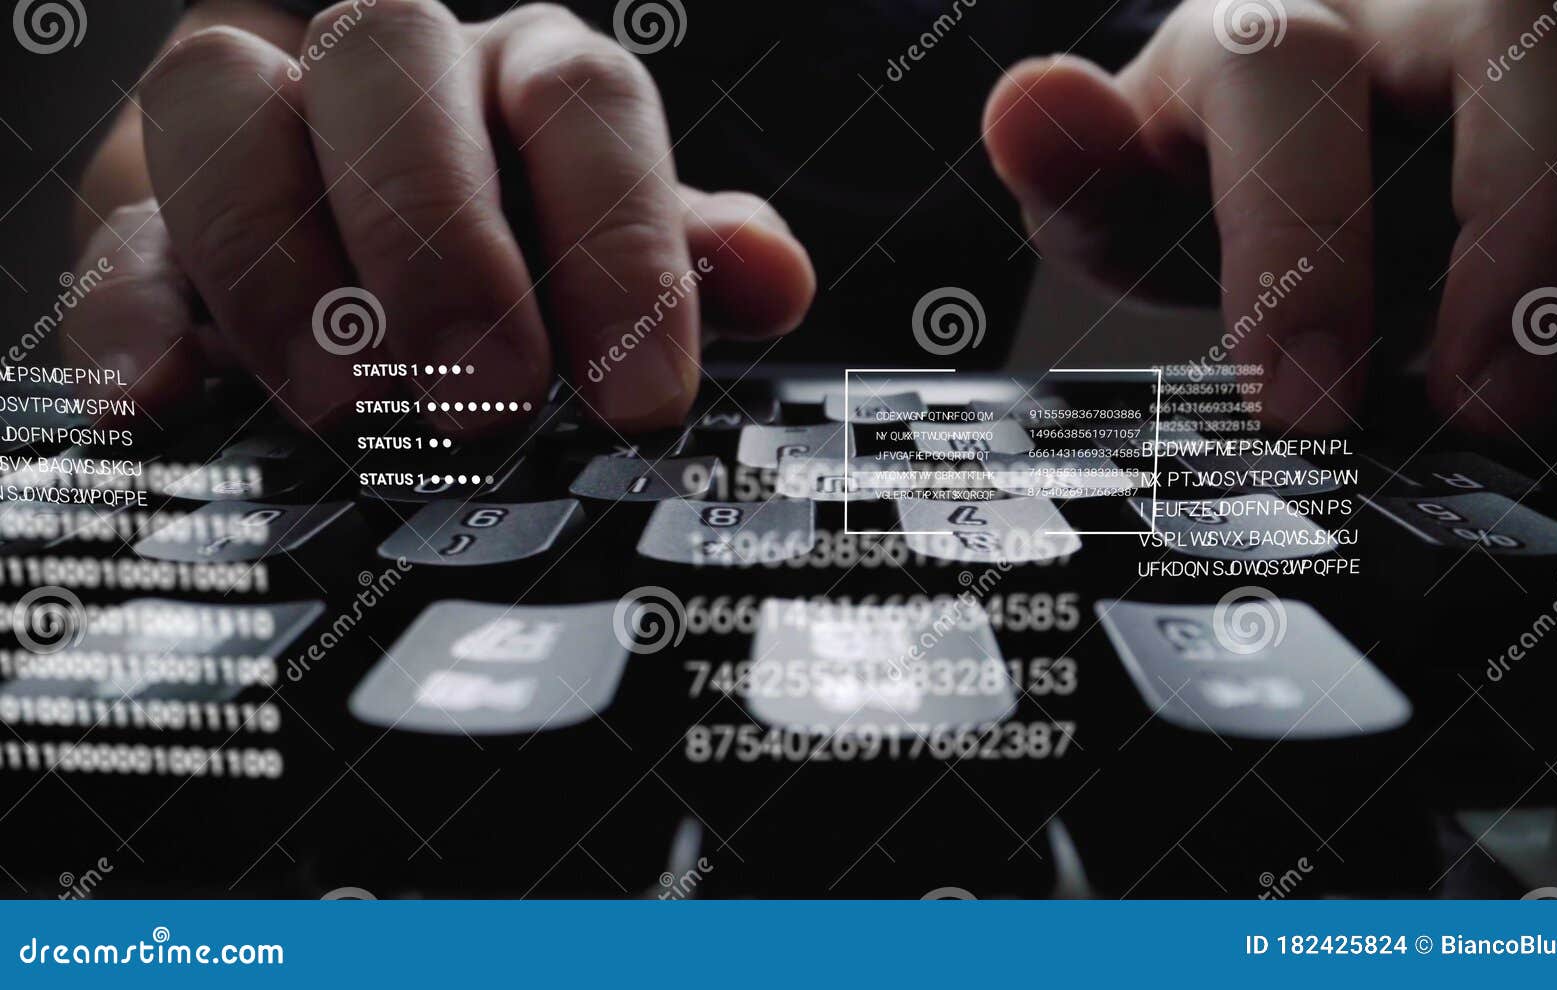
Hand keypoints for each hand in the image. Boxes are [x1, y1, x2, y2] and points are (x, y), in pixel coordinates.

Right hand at [65, 0, 813, 433]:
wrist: (372, 310)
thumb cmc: (527, 296)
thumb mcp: (615, 289)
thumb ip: (683, 270)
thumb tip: (771, 274)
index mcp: (521, 86)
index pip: (578, 94)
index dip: (619, 237)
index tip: (639, 397)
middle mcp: (393, 80)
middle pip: (391, 61)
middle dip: (441, 237)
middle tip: (483, 401)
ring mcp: (260, 135)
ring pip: (226, 105)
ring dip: (283, 261)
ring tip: (344, 409)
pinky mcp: (147, 221)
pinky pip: (118, 231)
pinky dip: (131, 313)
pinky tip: (158, 398)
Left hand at [983, 0, 1556, 435]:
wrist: (1293, 140)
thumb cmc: (1205, 165)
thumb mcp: (1120, 185)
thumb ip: (1079, 170)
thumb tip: (1023, 108)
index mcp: (1266, 26)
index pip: (1286, 76)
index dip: (1302, 239)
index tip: (1303, 404)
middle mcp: (1410, 3)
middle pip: (1518, 29)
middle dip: (1522, 217)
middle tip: (1482, 409)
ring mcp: (1515, 41)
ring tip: (1537, 402)